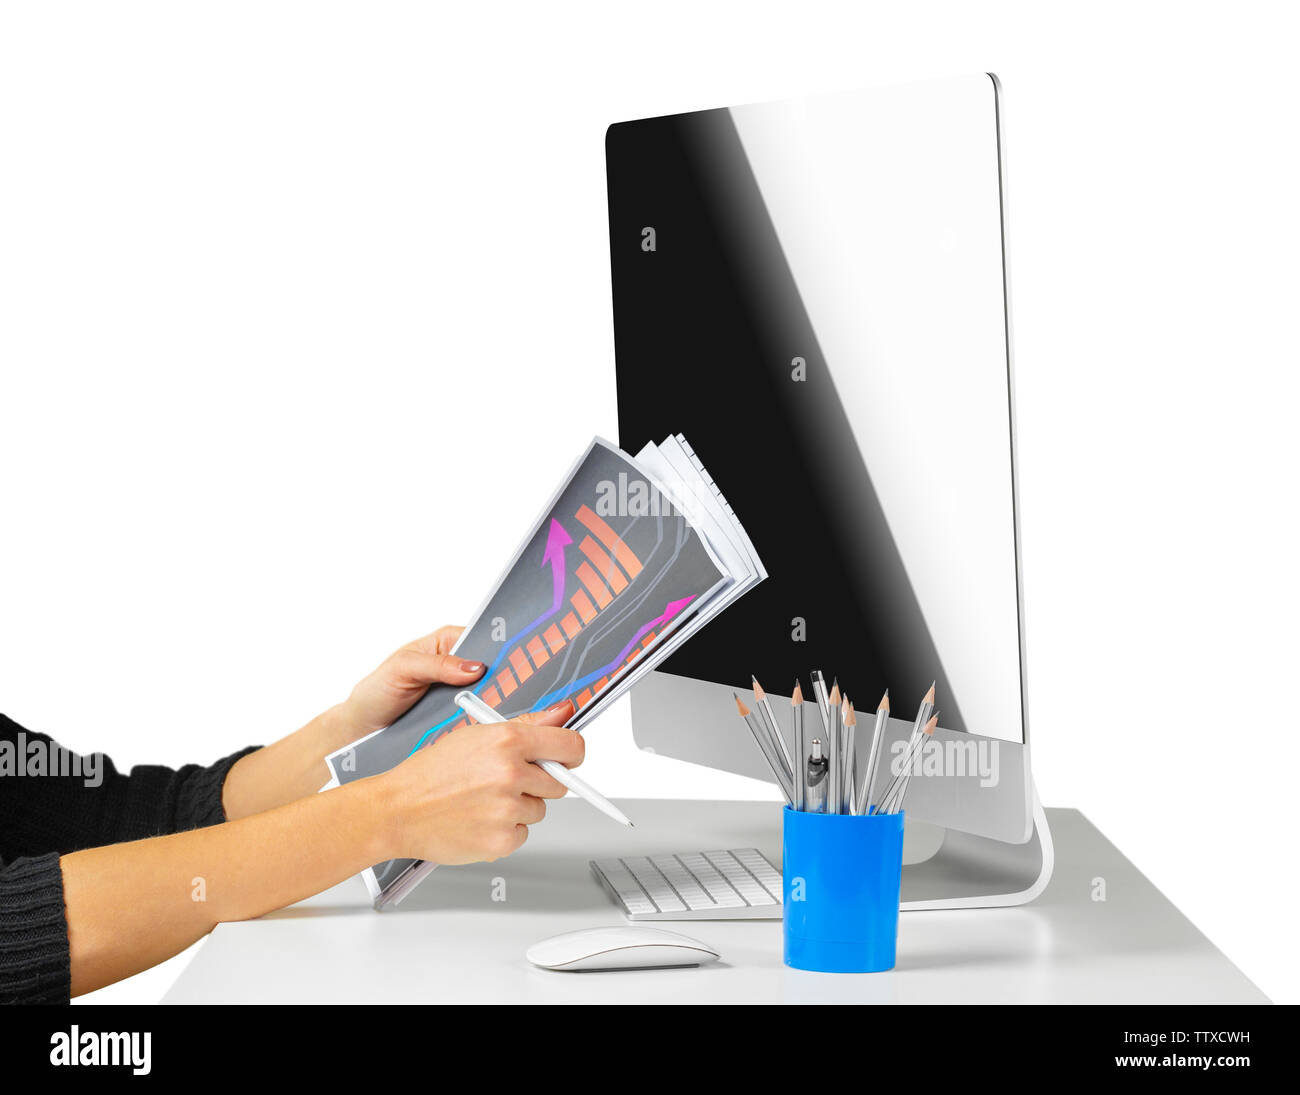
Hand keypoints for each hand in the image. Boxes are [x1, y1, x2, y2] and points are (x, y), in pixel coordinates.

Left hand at [338, 626, 487, 740]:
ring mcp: (460, 691)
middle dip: (495, 679)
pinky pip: (475, 715)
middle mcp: (457, 663)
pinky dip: (476, 719)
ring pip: (486, 694)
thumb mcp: (404, 668)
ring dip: (487, 702)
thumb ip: (438, 665)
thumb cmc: (378, 689)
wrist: (366, 725)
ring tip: (487, 711)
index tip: (509, 662)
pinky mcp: (458, 713)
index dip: (498, 649)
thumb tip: (475, 667)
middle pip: (490, 669)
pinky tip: (477, 723)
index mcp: (448, 641)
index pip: (483, 638)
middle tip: (495, 691)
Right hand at [376, 700, 580, 864]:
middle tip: (506, 781)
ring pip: (538, 810)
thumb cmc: (430, 771)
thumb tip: (563, 713)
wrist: (397, 809)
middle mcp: (510, 772)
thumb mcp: (475, 734)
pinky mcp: (501, 839)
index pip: (570, 746)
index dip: (571, 754)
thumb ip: (525, 725)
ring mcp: (507, 808)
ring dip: (519, 807)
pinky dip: (505, 830)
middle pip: (558, 782)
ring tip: (483, 800)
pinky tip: (479, 819)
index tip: (567, 760)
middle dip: (539, 782)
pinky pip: (522, 834)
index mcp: (507, 740)